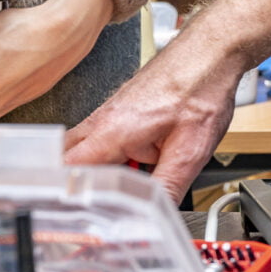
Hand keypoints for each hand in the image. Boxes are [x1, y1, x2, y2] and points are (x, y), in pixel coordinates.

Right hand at [63, 54, 241, 201]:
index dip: (61, 195)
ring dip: (91, 173)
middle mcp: (102, 121)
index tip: (65, 216)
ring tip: (110, 195)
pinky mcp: (117, 114)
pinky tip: (129, 170)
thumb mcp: (191, 151)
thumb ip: (167, 187)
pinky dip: (105, 161)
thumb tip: (156, 216)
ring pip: (80, 150)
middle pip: (63, 161)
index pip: (66, 170)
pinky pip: (97, 142)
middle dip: (69, 187)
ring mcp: (107, 116)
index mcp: (112, 132)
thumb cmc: (200, 88)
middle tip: (81, 213)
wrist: (208, 54)